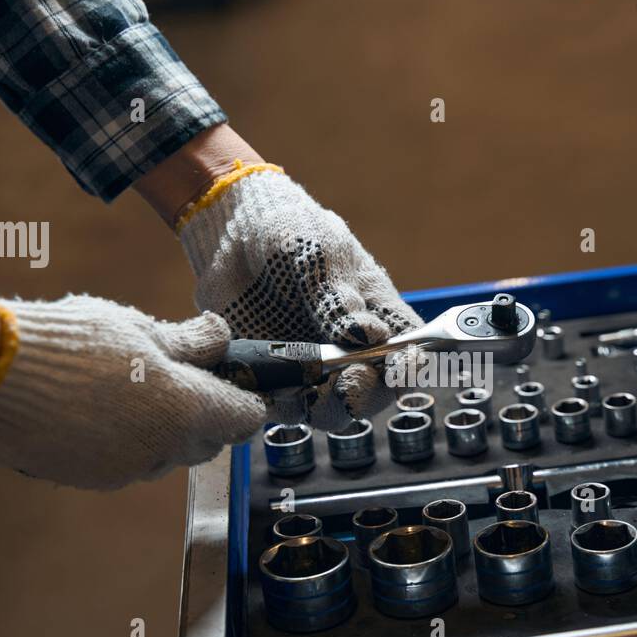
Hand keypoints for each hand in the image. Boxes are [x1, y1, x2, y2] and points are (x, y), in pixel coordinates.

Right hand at [0, 295, 264, 489]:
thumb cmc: (74, 342)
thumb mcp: (141, 328)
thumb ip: (191, 341)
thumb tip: (221, 336)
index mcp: (186, 411)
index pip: (243, 417)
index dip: (246, 398)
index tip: (239, 383)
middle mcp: (163, 451)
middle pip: (207, 441)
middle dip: (204, 414)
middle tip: (179, 375)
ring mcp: (125, 471)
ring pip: (163, 454)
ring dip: (159, 429)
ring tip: (125, 387)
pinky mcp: (91, 480)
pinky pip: (124, 463)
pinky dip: (122, 441)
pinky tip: (95, 410)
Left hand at [177, 164, 422, 425]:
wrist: (228, 232)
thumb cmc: (287, 228)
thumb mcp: (315, 250)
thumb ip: (337, 296)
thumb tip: (369, 336)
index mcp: (375, 312)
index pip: (407, 350)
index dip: (407, 368)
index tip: (394, 371)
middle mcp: (349, 347)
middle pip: (372, 391)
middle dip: (364, 395)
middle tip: (346, 385)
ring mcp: (312, 365)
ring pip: (329, 409)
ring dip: (321, 408)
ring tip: (303, 391)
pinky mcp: (273, 375)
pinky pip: (280, 404)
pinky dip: (277, 405)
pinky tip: (266, 389)